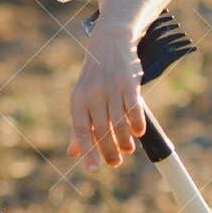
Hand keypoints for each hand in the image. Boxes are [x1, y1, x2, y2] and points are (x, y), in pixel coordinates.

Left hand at [67, 23, 145, 171]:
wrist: (110, 42)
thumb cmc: (95, 76)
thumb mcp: (82, 98)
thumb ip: (79, 126)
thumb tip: (73, 153)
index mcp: (77, 99)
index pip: (80, 130)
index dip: (87, 152)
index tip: (94, 170)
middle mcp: (93, 94)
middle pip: (101, 131)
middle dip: (109, 152)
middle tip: (115, 163)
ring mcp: (111, 88)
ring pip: (119, 124)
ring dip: (125, 142)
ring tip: (127, 151)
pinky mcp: (129, 83)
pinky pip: (134, 110)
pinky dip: (137, 125)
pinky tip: (138, 133)